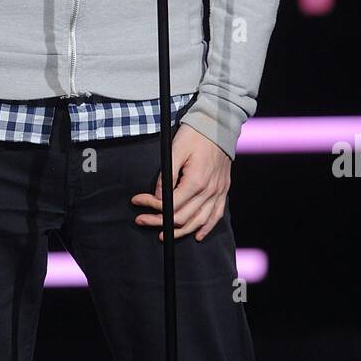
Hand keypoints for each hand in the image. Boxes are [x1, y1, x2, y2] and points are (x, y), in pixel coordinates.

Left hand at [131, 123, 231, 240]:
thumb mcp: (174, 149)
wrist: (219, 124)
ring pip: (198, 222)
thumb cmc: (195, 134)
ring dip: (179, 232)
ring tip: (162, 234)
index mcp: (196, 181)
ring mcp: (218, 192)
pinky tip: (197, 235)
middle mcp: (209, 191)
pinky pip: (216, 216)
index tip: (137, 201)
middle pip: (182, 218)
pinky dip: (206, 228)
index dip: (151, 206)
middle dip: (158, 221)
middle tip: (141, 219)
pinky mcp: (223, 190)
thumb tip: (156, 195)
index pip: (170, 205)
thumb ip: (166, 175)